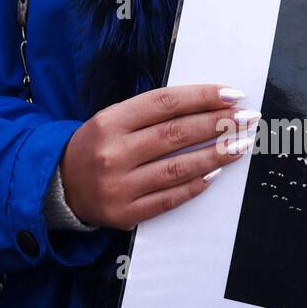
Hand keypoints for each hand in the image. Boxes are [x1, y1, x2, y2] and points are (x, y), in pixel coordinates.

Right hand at [59, 84, 258, 229]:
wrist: (61, 185)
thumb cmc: (95, 145)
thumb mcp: (111, 119)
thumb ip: (149, 113)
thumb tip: (203, 107)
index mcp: (109, 121)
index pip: (164, 103)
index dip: (201, 97)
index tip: (231, 94)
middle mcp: (113, 152)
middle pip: (175, 134)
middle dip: (217, 124)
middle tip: (246, 118)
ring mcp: (119, 186)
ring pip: (177, 168)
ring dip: (215, 155)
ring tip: (241, 145)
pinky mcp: (125, 213)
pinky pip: (169, 198)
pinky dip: (195, 185)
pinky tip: (215, 173)